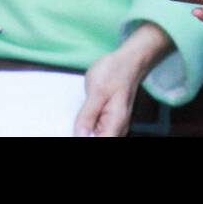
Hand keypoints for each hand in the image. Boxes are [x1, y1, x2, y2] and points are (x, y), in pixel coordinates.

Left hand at [74, 22, 171, 136]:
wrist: (128, 61)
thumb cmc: (115, 72)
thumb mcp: (97, 91)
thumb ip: (87, 116)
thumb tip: (78, 136)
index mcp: (115, 126)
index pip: (99, 143)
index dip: (82, 138)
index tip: (74, 129)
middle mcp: (117, 130)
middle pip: (96, 140)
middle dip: (81, 133)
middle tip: (74, 119)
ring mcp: (113, 126)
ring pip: (94, 135)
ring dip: (83, 129)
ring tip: (77, 115)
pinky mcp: (107, 121)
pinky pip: (94, 129)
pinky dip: (85, 125)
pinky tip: (81, 114)